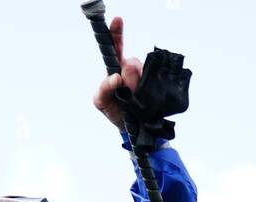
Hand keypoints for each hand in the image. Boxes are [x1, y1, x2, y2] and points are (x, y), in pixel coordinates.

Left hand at [93, 16, 142, 130]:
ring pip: (140, 75)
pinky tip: (143, 99)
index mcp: (116, 67)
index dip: (116, 32)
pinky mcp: (154, 83)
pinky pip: (151, 83)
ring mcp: (143, 74)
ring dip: (135, 89)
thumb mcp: (101, 101)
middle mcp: (131, 66)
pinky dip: (146, 92)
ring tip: (133, 101)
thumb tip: (116, 77)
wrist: (129, 126)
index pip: (116, 46)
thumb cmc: (113, 109)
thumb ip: (104, 88)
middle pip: (130, 65)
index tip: (117, 20)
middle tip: (125, 96)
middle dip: (126, 82)